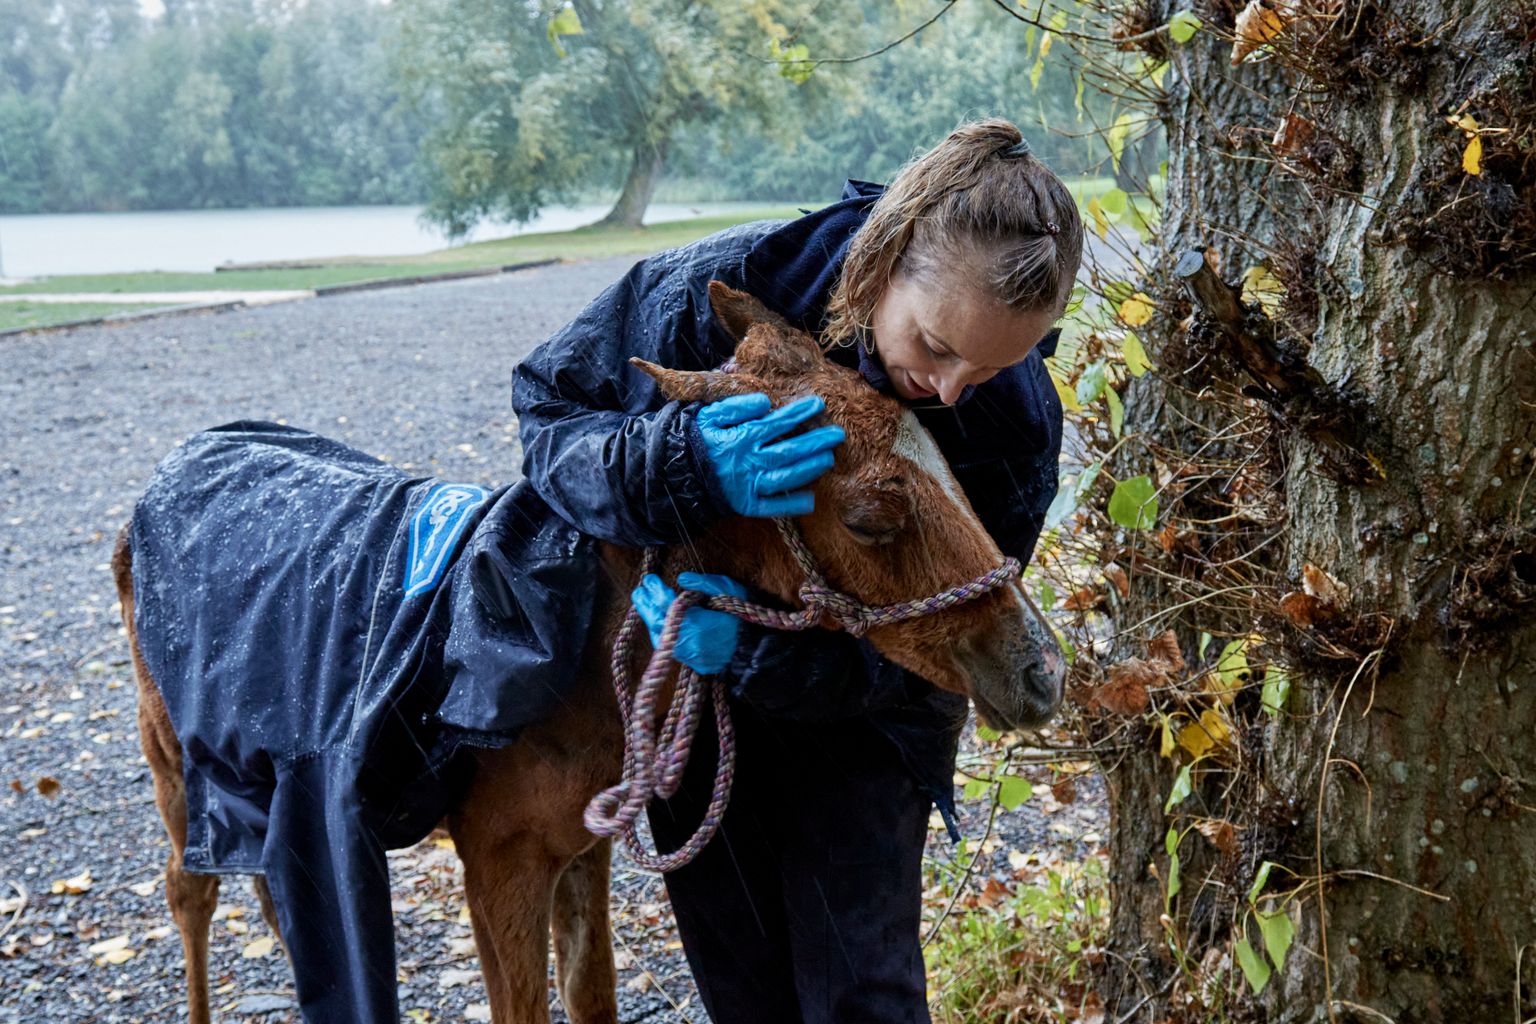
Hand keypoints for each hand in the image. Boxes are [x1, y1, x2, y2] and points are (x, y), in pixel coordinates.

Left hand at [630, 572, 748, 674]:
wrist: (756, 649)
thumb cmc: (743, 617)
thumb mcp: (727, 591)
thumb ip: (702, 583)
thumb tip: (680, 579)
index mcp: (695, 622)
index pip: (666, 602)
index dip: (656, 589)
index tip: (650, 579)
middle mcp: (686, 641)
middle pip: (657, 621)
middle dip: (646, 605)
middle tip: (639, 591)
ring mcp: (688, 654)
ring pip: (660, 637)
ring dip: (652, 620)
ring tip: (645, 606)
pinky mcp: (692, 662)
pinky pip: (670, 648)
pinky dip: (662, 634)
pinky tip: (660, 624)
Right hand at [694, 393, 843, 517]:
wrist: (674, 474)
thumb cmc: (695, 440)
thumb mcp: (709, 415)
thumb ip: (737, 407)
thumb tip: (765, 403)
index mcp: (741, 439)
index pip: (777, 424)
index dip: (799, 413)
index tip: (818, 404)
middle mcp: (749, 463)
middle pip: (789, 452)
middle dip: (815, 442)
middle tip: (837, 435)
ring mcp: (749, 486)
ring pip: (786, 478)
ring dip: (810, 468)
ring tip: (828, 458)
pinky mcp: (746, 505)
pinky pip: (773, 507)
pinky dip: (792, 504)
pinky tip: (810, 499)